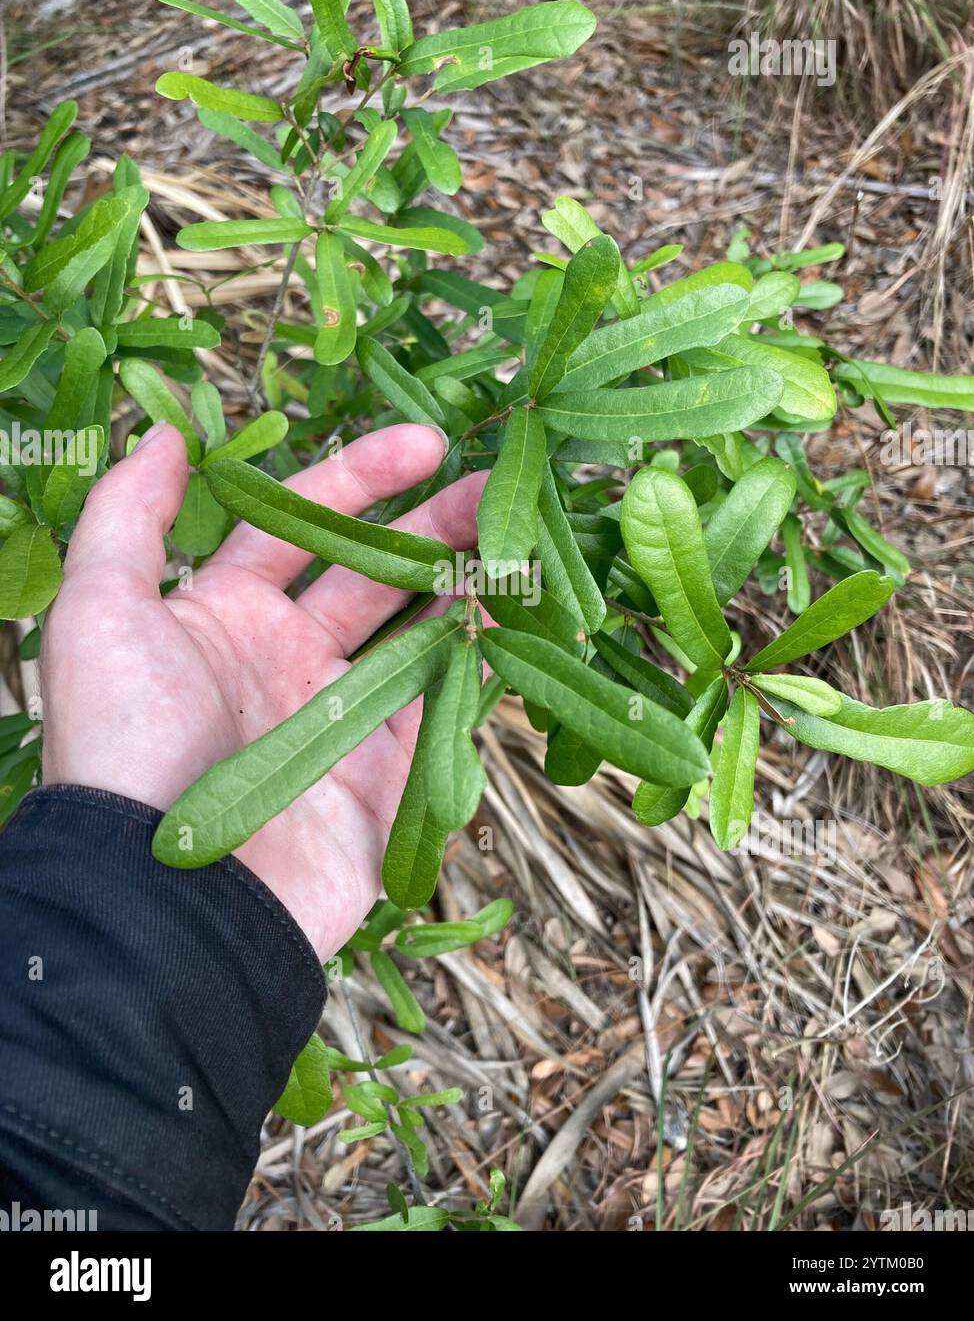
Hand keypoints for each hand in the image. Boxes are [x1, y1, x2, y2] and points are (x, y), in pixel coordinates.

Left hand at [42, 422, 485, 960]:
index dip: (358, 478)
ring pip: (419, 633)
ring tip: (517, 540)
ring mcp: (343, 720)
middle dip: (432, 524)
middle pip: (373, 573)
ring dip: (465, 585)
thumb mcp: (99, 614)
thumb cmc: (127, 746)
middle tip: (492, 489)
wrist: (172, 901)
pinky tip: (514, 614)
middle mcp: (286, 662)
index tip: (424, 443)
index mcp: (224, 617)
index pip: (300, 527)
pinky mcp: (390, 778)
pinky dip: (480, 662)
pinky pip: (444, 708)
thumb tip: (163, 433)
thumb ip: (126, 516)